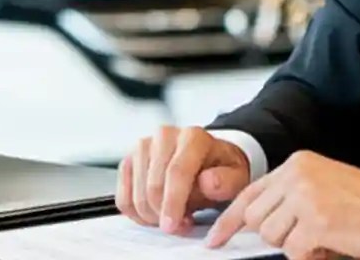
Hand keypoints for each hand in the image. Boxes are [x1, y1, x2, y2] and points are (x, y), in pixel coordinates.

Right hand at [115, 126, 250, 234]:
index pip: (176, 172)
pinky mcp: (129, 160)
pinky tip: (156, 212)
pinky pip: (123, 197)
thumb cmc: (221, 170)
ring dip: (152, 215)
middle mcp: (164, 135)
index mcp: (192, 137)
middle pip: (153, 186)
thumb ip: (226, 181)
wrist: (208, 159)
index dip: (173, 202)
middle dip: (164, 214)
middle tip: (181, 224)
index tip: (173, 225)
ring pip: (136, 194)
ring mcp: (143, 146)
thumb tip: (207, 183)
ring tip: (172, 215)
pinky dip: (137, 213)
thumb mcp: (236, 177)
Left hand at [205, 151, 359, 259]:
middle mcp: (296, 174)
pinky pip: (293, 251)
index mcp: (298, 163)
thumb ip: (292, 198)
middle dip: (274, 237)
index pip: (250, 192)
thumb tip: (259, 222)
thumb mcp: (325, 188)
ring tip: (328, 238)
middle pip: (255, 218)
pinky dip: (313, 256)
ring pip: (271, 237)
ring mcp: (304, 196)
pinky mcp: (314, 221)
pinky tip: (335, 245)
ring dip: (297, 246)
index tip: (216, 238)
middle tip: (307, 239)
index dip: (229, 219)